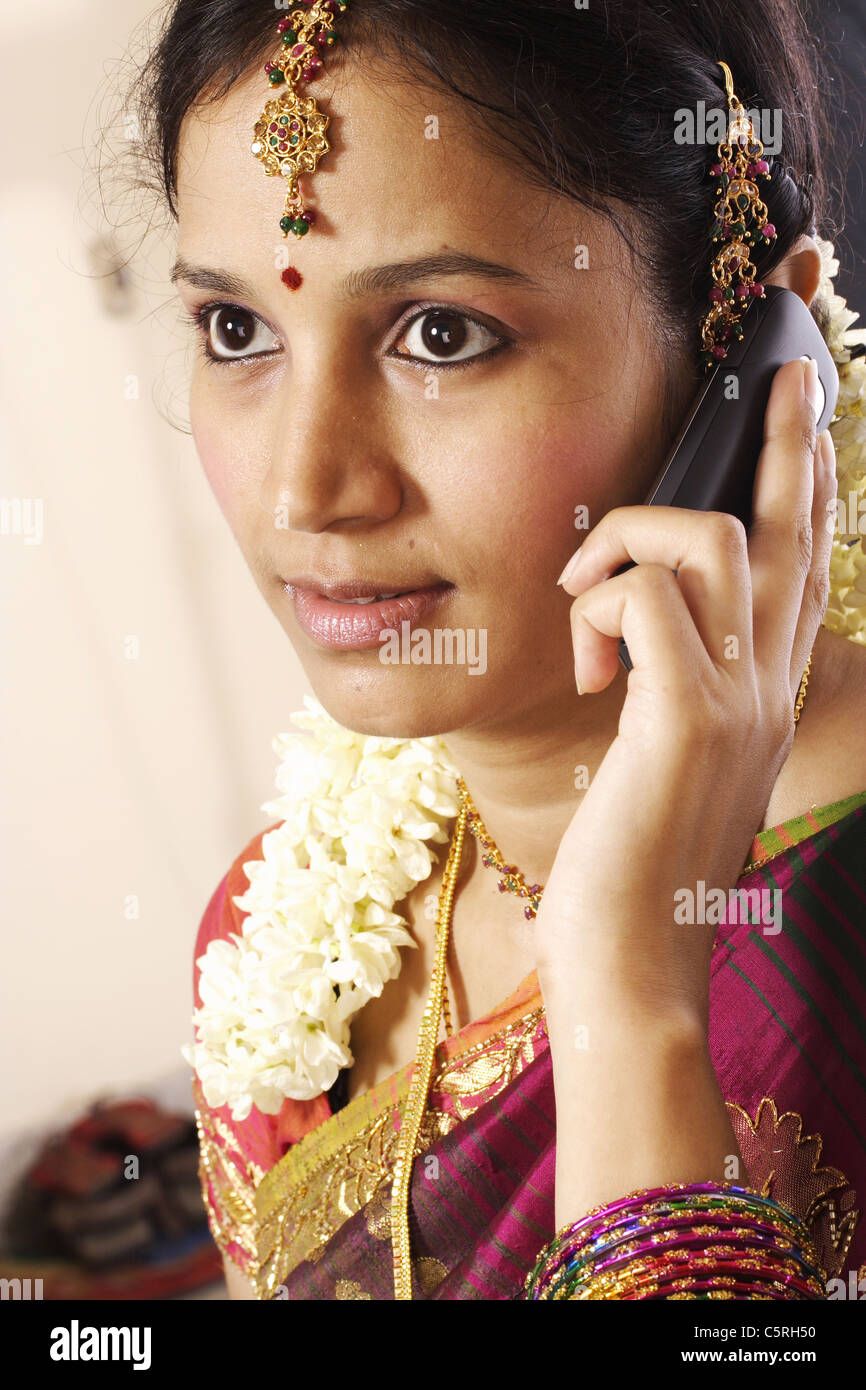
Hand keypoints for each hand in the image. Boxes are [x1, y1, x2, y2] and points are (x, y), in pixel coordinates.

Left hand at [533, 357, 836, 1225]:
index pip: (801, 565)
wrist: (636, 962)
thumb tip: (633, 629)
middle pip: (790, 531)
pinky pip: (647, 599)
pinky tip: (584, 663)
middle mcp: (768, 687)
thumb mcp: (665, 762)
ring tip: (584, 602)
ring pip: (712, 539)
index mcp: (763, 694)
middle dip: (786, 441)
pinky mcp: (685, 721)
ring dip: (625, 542)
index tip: (802, 420)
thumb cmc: (634, 864)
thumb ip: (669, 689)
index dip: (806, 486)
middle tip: (780, 375)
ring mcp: (736, 701)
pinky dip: (597, 606)